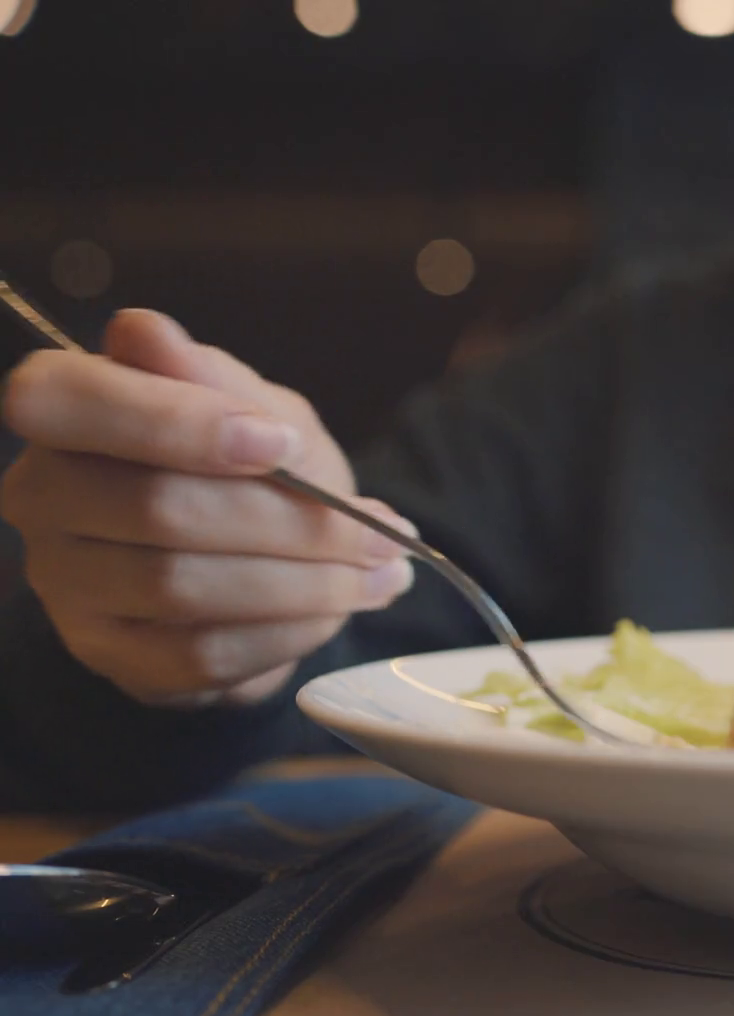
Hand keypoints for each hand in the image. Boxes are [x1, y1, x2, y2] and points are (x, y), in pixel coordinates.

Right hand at [2, 310, 414, 707]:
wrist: (258, 556)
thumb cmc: (251, 463)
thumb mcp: (256, 405)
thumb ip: (213, 377)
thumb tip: (145, 331)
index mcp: (63, 411)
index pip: (68, 401)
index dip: (176, 423)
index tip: (279, 443)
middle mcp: (42, 495)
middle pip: (155, 507)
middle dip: (289, 523)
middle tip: (378, 534)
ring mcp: (66, 582)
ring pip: (181, 586)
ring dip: (302, 585)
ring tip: (377, 575)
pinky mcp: (108, 651)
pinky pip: (198, 653)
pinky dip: (284, 634)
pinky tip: (333, 613)